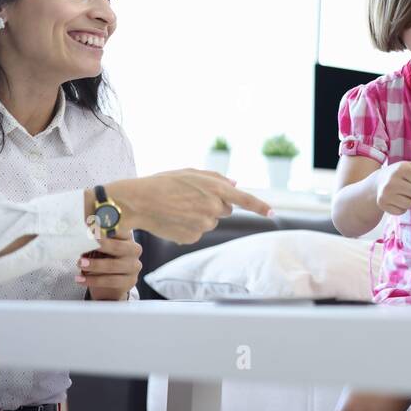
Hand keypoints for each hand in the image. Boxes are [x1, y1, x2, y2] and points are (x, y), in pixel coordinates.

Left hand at [76, 235, 142, 300]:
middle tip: (83, 246)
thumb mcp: (99, 248)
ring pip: (113, 265)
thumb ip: (94, 242)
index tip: (91, 228)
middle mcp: (134, 250)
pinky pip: (111, 281)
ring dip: (94, 265)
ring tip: (79, 264)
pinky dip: (94, 280)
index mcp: (126, 237)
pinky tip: (80, 279)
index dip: (105, 229)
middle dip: (99, 246)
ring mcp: (134, 266)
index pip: (118, 229)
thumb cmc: (102, 260)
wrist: (108, 285)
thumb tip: (80, 236)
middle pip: (117, 247)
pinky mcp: (130, 281)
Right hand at [105, 170, 272, 244]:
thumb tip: (235, 185)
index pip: (245, 200)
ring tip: (177, 208)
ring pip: (210, 222)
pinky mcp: (192, 237)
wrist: (138, 202)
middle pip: (225, 210)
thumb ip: (216, 178)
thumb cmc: (163, 183)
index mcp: (215, 189)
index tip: (272, 213)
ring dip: (199, 216)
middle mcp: (213, 208)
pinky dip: (188, 227)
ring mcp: (203, 225)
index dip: (260, 207)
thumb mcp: (190, 173)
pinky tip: (173, 219)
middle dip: (214, 205)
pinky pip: (197, 232)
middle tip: (190, 198)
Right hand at [373, 161, 410, 215]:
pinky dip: (403, 207)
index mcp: (401, 168)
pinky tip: (398, 200)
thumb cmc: (399, 174)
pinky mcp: (383, 204)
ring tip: (406, 194)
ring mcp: (386, 193)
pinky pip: (402, 211)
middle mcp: (392, 181)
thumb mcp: (409, 167)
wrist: (378, 182)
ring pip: (410, 204)